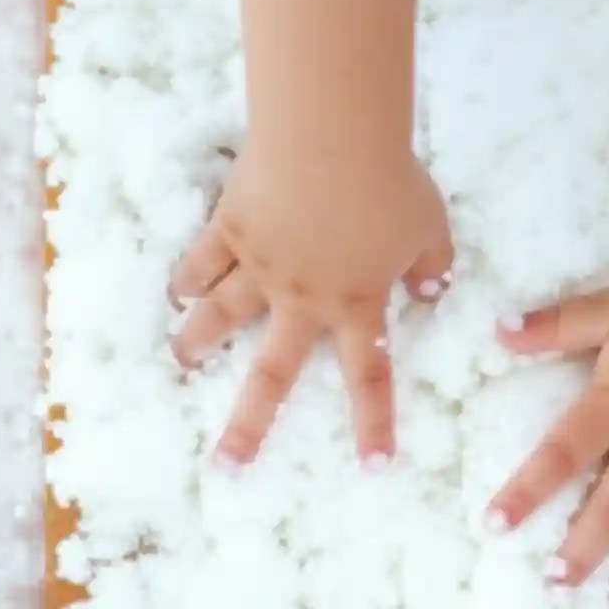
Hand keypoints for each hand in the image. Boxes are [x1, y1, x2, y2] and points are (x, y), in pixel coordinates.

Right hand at [169, 147, 452, 465]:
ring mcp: (259, 267)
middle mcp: (301, 299)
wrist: (331, 142)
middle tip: (226, 463)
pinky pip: (202, 262)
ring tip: (181, 362)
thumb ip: (432, 267)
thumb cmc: (389, 183)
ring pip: (221, 317)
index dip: (372, 422)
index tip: (374, 466)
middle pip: (271, 373)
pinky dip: (187, 278)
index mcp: (354, 303)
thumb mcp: (431, 227)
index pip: (367, 374)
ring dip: (197, 343)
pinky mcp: (231, 230)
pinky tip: (176, 293)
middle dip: (249, 424)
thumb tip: (429, 292)